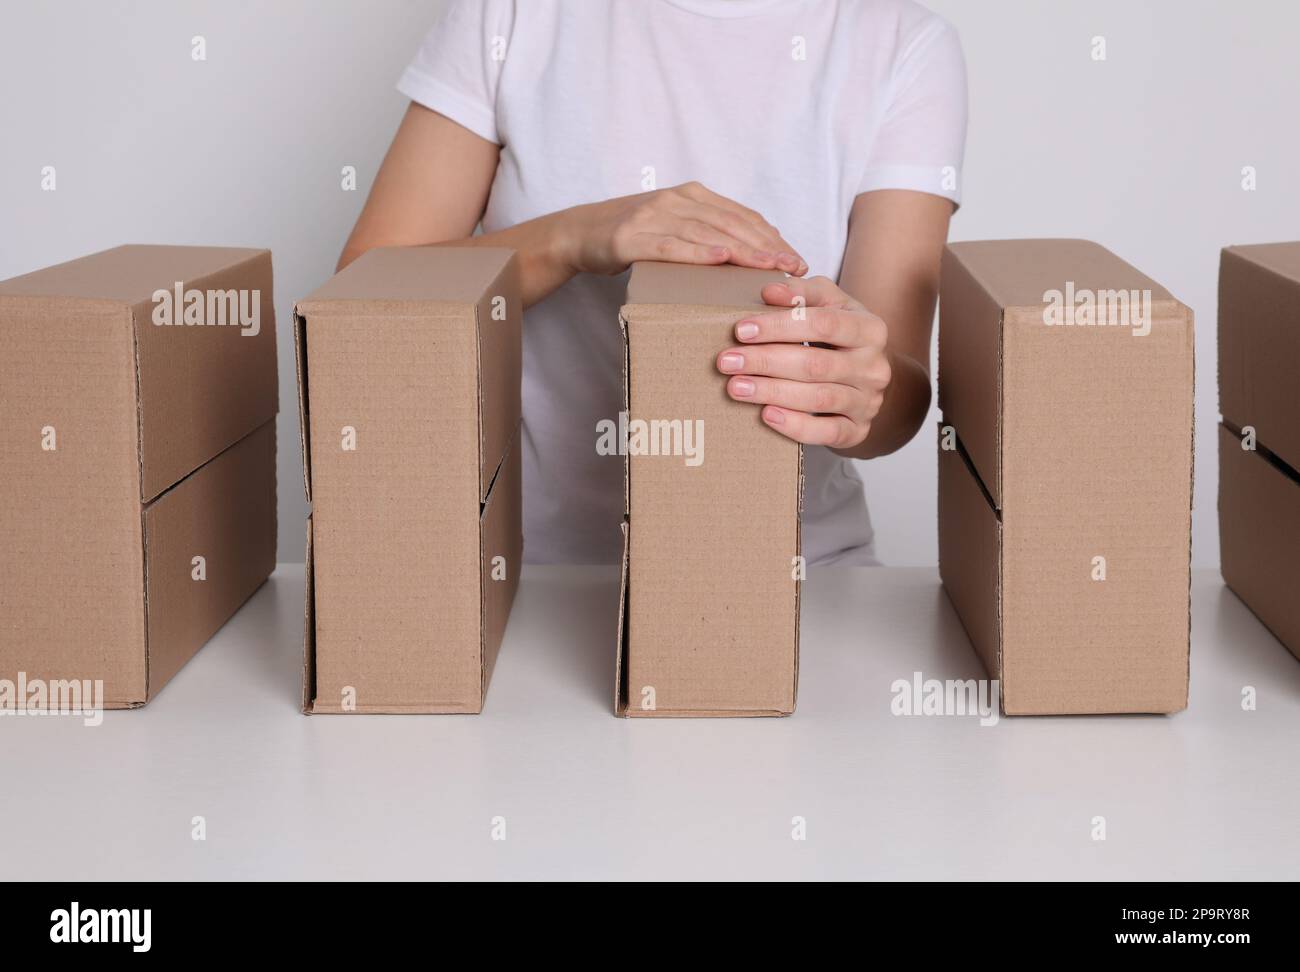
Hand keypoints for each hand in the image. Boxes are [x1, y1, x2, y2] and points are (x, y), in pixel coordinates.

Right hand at [561, 181, 807, 277]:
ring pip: (707, 233)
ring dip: (742, 250)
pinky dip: (697, 253)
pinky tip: (720, 259)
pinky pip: (671, 246)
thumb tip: (752, 250)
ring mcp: (654, 215)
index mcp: (693, 195)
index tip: (797, 259)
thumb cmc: (632, 237)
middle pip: (731, 222)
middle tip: (794, 268)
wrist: (579, 233)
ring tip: (769, 267)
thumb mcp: (673, 227)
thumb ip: (707, 232)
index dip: (773, 237)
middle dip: (767, 246)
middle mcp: (677, 199)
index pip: (743, 215)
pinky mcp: (632, 237)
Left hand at [716, 277, 890, 449]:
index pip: (823, 324)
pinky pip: (827, 433)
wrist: (865, 377)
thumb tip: (769, 290)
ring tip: (736, 387)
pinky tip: (766, 415)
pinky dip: (795, 425)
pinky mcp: (858, 430)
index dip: (779, 326)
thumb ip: (801, 292)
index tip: (741, 330)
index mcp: (870, 328)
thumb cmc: (838, 334)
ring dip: (772, 392)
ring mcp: (869, 402)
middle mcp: (874, 366)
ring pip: (818, 399)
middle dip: (766, 362)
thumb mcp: (828, 304)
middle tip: (727, 362)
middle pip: (815, 364)